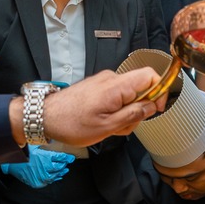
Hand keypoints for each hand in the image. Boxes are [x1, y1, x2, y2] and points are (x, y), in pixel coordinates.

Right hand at [1, 147, 72, 188]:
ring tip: (64, 170)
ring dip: (60, 172)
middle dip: (63, 164)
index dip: (67, 158)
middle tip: (66, 163)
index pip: (61, 158)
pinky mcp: (38, 183)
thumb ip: (46, 144)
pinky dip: (53, 178)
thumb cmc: (23, 153)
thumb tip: (53, 139)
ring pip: (56, 175)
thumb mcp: (36, 145)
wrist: (12, 164)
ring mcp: (43, 177)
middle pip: (60, 167)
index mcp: (47, 158)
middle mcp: (46, 168)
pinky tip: (56, 176)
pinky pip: (49, 181)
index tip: (71, 158)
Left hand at [35, 69, 162, 147]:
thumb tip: (152, 106)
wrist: (45, 116)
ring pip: (129, 95)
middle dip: (139, 109)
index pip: (150, 75)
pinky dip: (116, 110)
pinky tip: (104, 122)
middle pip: (141, 88)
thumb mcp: (107, 127)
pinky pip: (117, 96)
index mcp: (116, 86)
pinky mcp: (98, 87)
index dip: (160, 91)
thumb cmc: (71, 123)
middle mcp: (111, 79)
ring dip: (126, 113)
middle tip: (124, 126)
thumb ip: (133, 115)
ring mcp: (104, 82)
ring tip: (110, 127)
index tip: (157, 109)